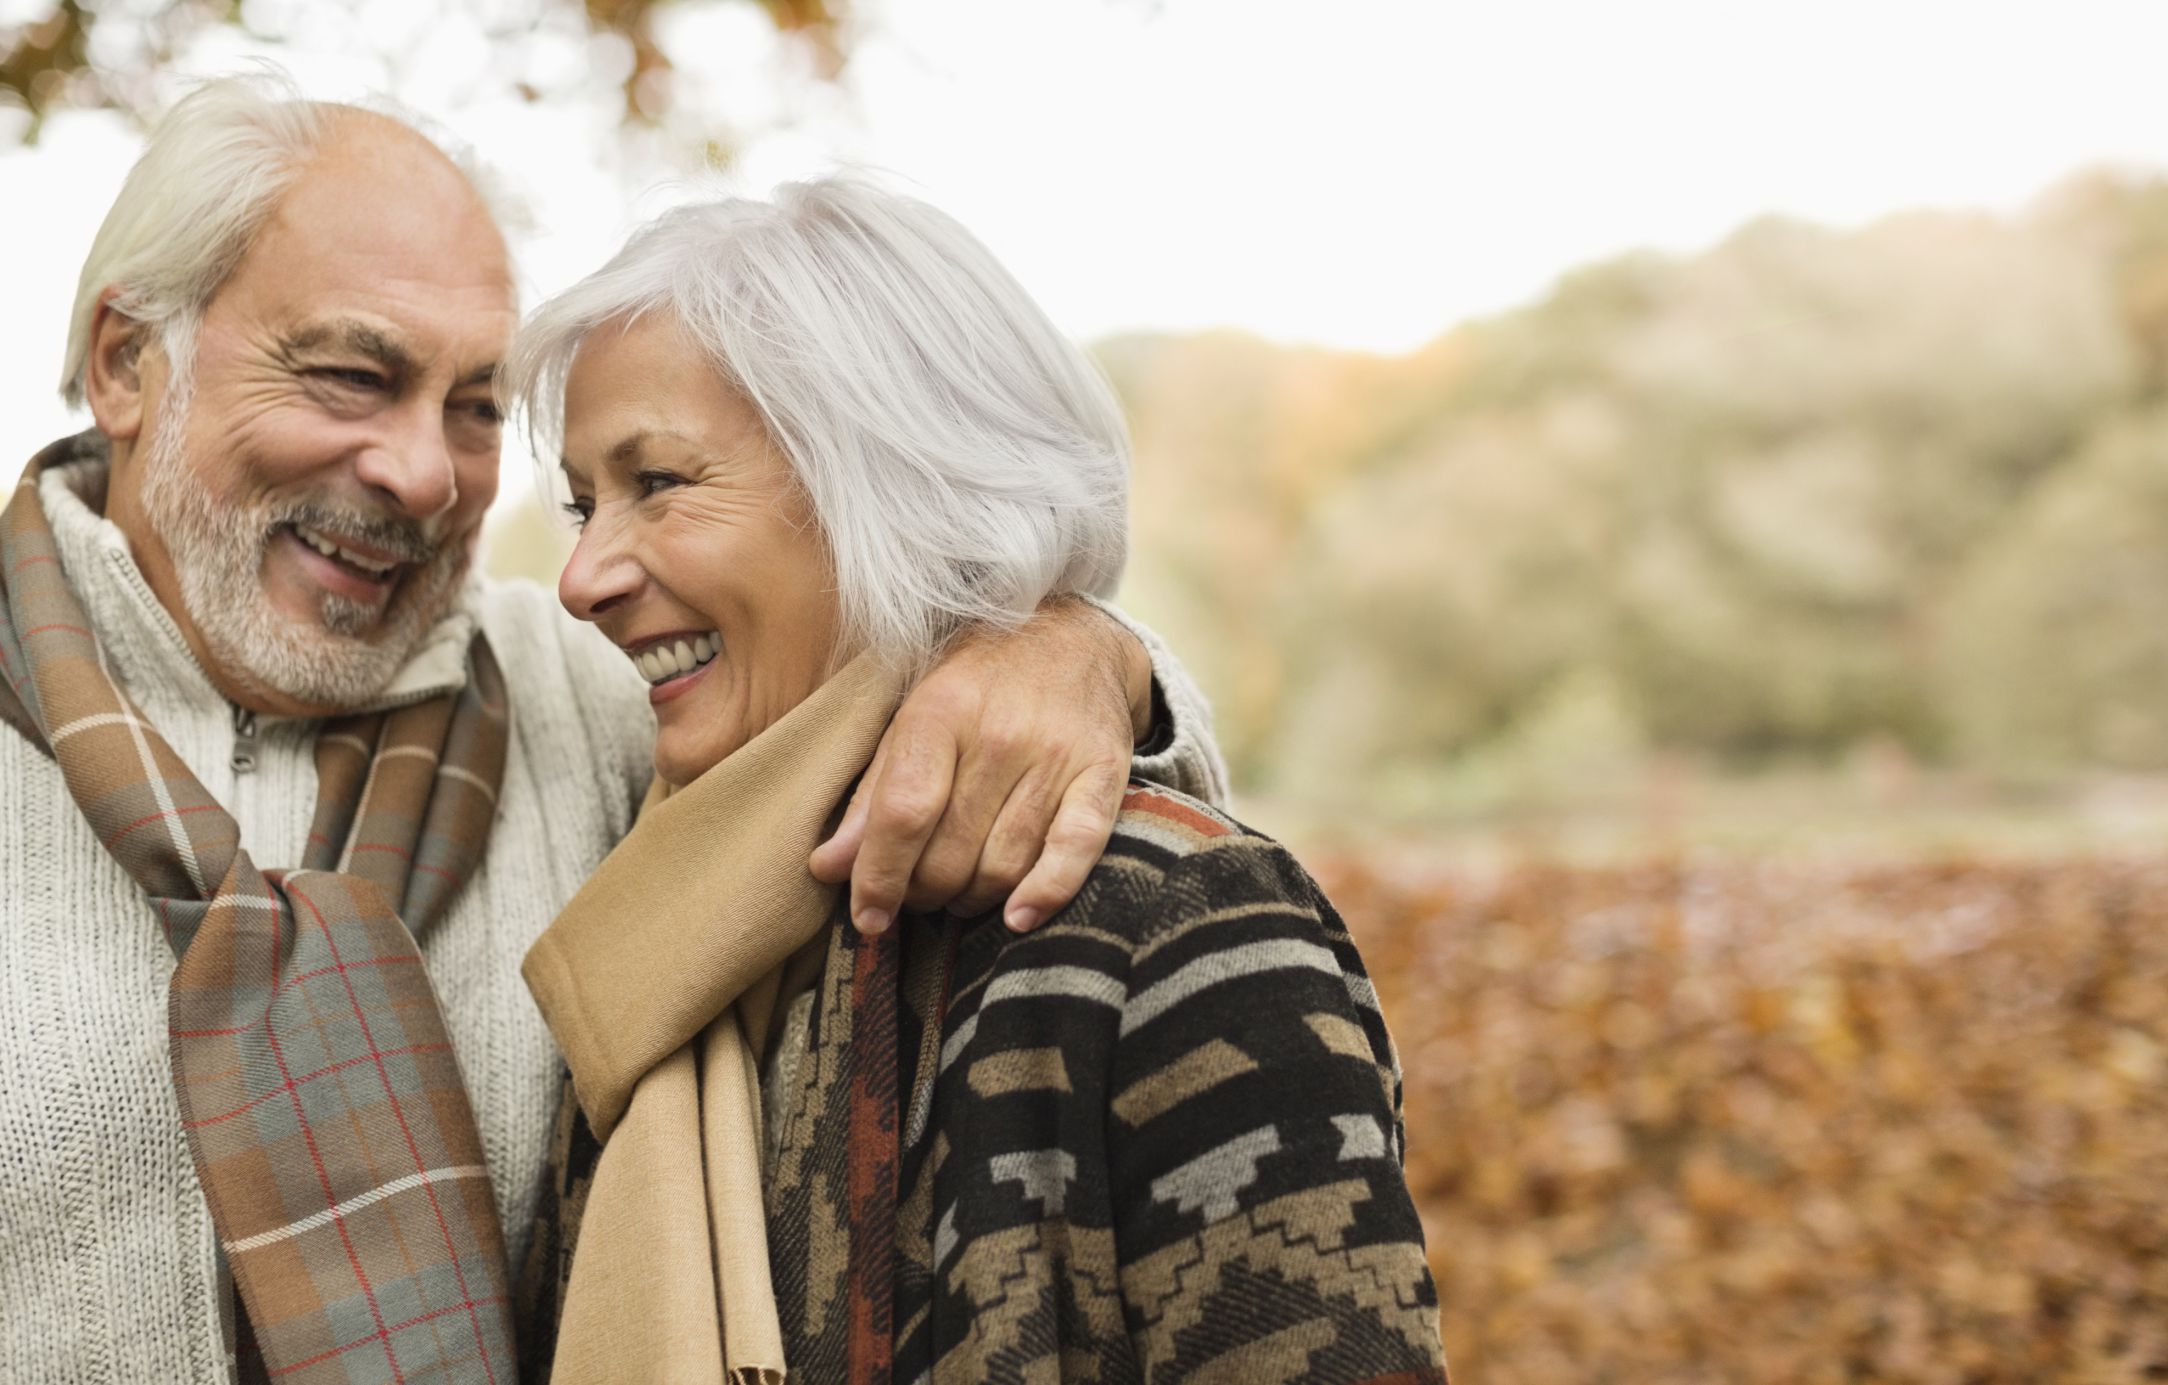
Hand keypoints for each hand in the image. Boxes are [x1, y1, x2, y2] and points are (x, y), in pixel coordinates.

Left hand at [809, 596, 1153, 934]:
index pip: (904, 813)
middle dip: (923, 891)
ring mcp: (1057, 755)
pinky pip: (1075, 851)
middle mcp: (1001, 734)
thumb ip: (872, 794)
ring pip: (1004, 865)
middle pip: (951, 852)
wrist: (1074, 636)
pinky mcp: (1105, 774)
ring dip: (971, 898)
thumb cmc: (978, 681)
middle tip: (916, 892)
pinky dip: (1045, 894)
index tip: (867, 916)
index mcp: (942, 710)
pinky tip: (1017, 917)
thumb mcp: (913, 715)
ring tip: (957, 892)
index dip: (879, 877)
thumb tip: (828, 867)